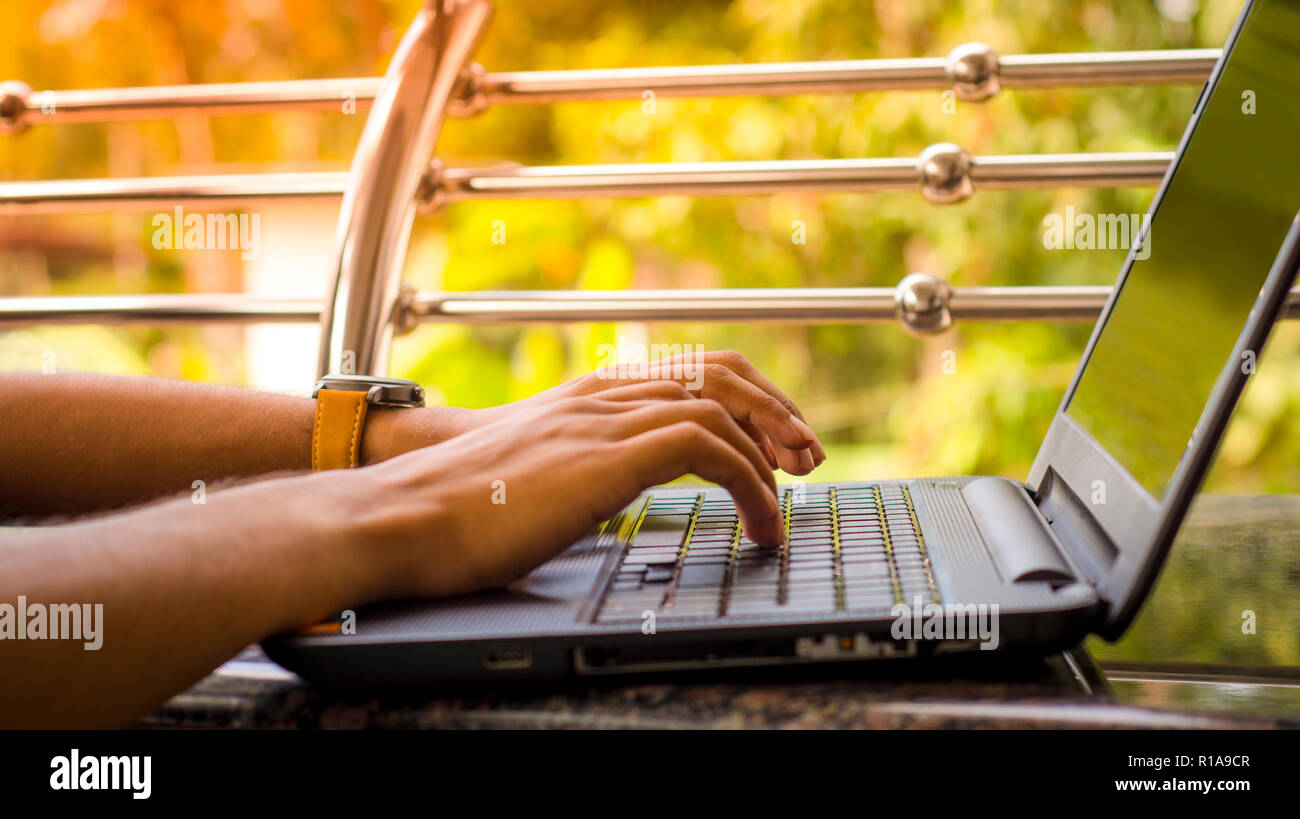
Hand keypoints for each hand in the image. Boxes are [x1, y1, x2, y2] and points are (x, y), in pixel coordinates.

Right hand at [357, 381, 791, 599]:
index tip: (775, 442)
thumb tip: (603, 489)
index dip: (746, 398)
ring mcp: (602, 420)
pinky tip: (758, 516)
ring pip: (720, 404)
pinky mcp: (604, 457)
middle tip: (808, 457)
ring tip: (791, 497)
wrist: (400, 517)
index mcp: (585, 396)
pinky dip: (749, 480)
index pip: (689, 370)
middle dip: (775, 411)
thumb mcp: (528, 474)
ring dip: (771, 448)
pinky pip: (706, 445)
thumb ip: (573, 465)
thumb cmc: (453, 511)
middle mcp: (600, 395)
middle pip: (718, 371)